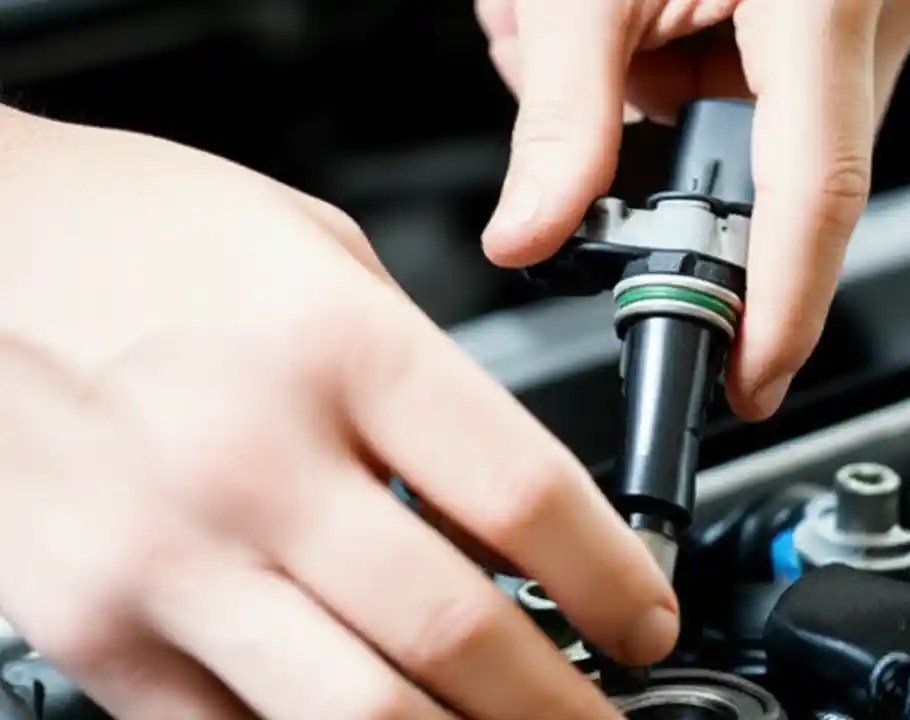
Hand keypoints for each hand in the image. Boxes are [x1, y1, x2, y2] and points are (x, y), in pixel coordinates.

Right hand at [0, 107, 674, 718]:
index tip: (644, 618)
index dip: (615, 580)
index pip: (525, 496)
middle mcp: (252, 459)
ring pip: (356, 716)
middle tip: (606, 717)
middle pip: (456, 632)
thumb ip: (420, 375)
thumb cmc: (135, 232)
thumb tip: (503, 495)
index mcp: (336, 347)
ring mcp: (163, 557)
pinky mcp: (92, 625)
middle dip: (562, 701)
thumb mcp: (318, 254)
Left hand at [477, 0, 909, 418]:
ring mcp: (861, 8)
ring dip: (652, 106)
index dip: (783, 308)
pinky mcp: (833, 6)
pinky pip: (756, 80)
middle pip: (772, 169)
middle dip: (659, 166)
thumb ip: (560, 113)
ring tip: (594, 28)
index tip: (750, 381)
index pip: (812, 193)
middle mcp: (867, 10)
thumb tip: (529, 236)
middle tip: (594, 105)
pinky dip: (672, 69)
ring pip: (751, 128)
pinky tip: (635, 22)